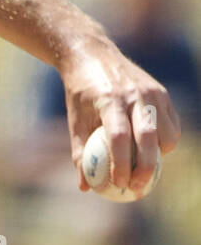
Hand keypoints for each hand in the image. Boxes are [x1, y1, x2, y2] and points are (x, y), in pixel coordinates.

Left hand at [58, 34, 181, 194]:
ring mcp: (151, 92)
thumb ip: (80, 153)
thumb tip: (85, 188)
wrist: (92, 55)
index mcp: (108, 99)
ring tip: (142, 168)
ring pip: (166, 134)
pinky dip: (165, 142)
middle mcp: (134, 94)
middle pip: (148, 138)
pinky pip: (171, 125)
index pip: (118, 137)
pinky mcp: (162, 93)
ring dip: (158, 156)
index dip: (120, 164)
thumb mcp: (74, 120)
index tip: (116, 185)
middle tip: (137, 189)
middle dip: (145, 169)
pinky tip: (151, 150)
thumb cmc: (80, 93)